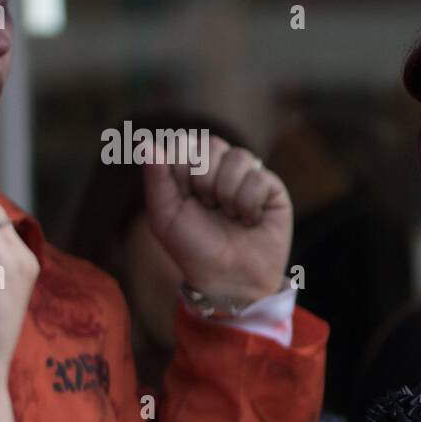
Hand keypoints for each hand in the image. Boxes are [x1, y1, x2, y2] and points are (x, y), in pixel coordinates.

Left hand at [144, 136, 291, 300]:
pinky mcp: (273, 189)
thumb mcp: (164, 216)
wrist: (228, 279)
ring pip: (238, 157)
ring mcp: (249, 176)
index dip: (181, 168)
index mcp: (192, 168)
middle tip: (207, 206)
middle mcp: (221, 167)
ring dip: (227, 193)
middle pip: (211, 143)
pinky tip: (249, 220)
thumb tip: (147, 143)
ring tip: (229, 216)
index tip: (184, 197)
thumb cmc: (194, 249)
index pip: (184, 142)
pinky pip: (259, 178)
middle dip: (204, 180)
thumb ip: (156, 178)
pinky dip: (248, 205)